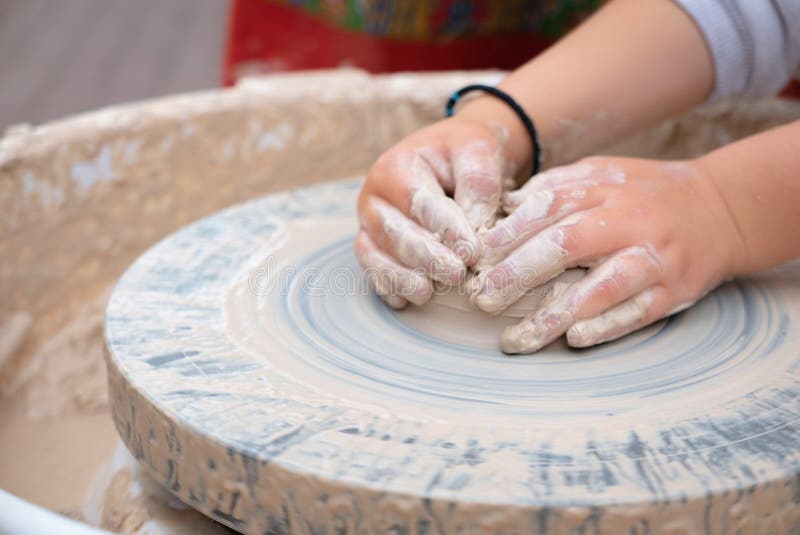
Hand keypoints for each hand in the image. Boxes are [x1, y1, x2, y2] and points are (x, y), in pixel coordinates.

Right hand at [356, 114, 515, 308]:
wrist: (451, 157)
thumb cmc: (464, 154)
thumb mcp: (477, 151)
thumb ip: (478, 183)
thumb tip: (476, 225)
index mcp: (397, 167)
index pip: (418, 201)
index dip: (445, 229)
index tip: (472, 252)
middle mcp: (375, 196)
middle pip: (393, 231)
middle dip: (425, 257)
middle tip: (457, 276)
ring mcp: (369, 223)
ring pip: (374, 253)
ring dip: (400, 277)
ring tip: (427, 294)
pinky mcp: (372, 245)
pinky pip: (372, 268)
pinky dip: (386, 285)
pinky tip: (404, 302)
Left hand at [471, 156, 743, 352]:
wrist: (722, 208)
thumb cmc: (646, 194)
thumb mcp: (603, 174)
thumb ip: (556, 187)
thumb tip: (503, 208)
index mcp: (603, 189)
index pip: (547, 208)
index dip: (508, 233)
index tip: (475, 258)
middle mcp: (626, 222)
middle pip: (565, 245)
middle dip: (518, 274)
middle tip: (482, 300)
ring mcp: (652, 258)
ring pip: (600, 288)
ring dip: (554, 315)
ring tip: (515, 340)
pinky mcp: (672, 291)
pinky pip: (635, 312)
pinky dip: (605, 326)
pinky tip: (574, 340)